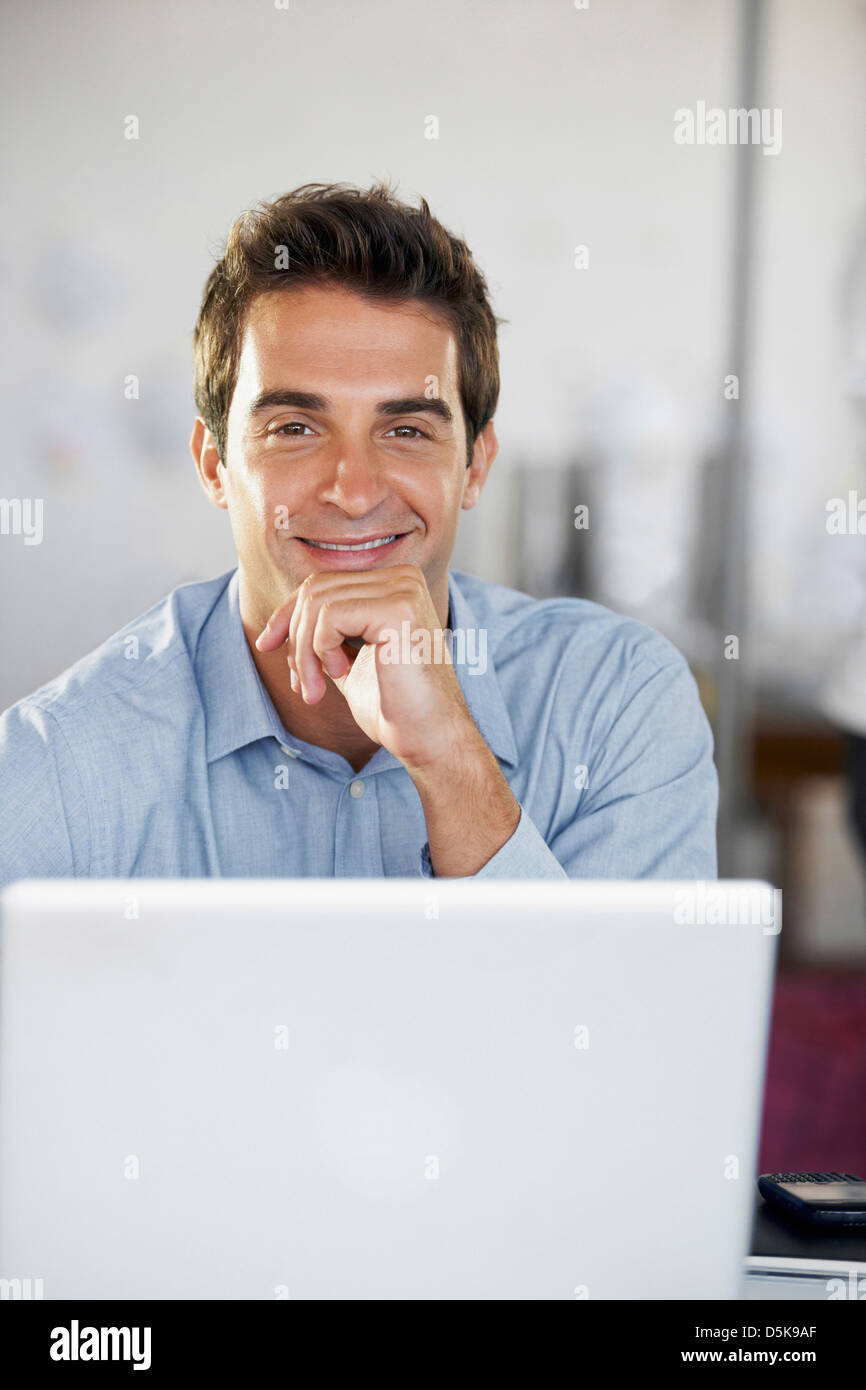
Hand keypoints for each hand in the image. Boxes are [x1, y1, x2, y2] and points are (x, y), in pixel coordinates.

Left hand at [255, 565, 476, 770]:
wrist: (429, 738)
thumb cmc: (394, 707)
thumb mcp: (348, 660)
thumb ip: (325, 634)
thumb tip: (279, 623)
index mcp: (394, 583)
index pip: (322, 583)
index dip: (286, 614)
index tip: (266, 645)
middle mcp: (403, 577)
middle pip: (316, 590)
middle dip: (294, 639)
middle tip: (302, 685)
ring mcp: (403, 589)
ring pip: (318, 603)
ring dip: (303, 653)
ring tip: (316, 689)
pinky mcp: (399, 609)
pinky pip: (331, 617)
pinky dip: (321, 650)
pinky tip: (341, 675)